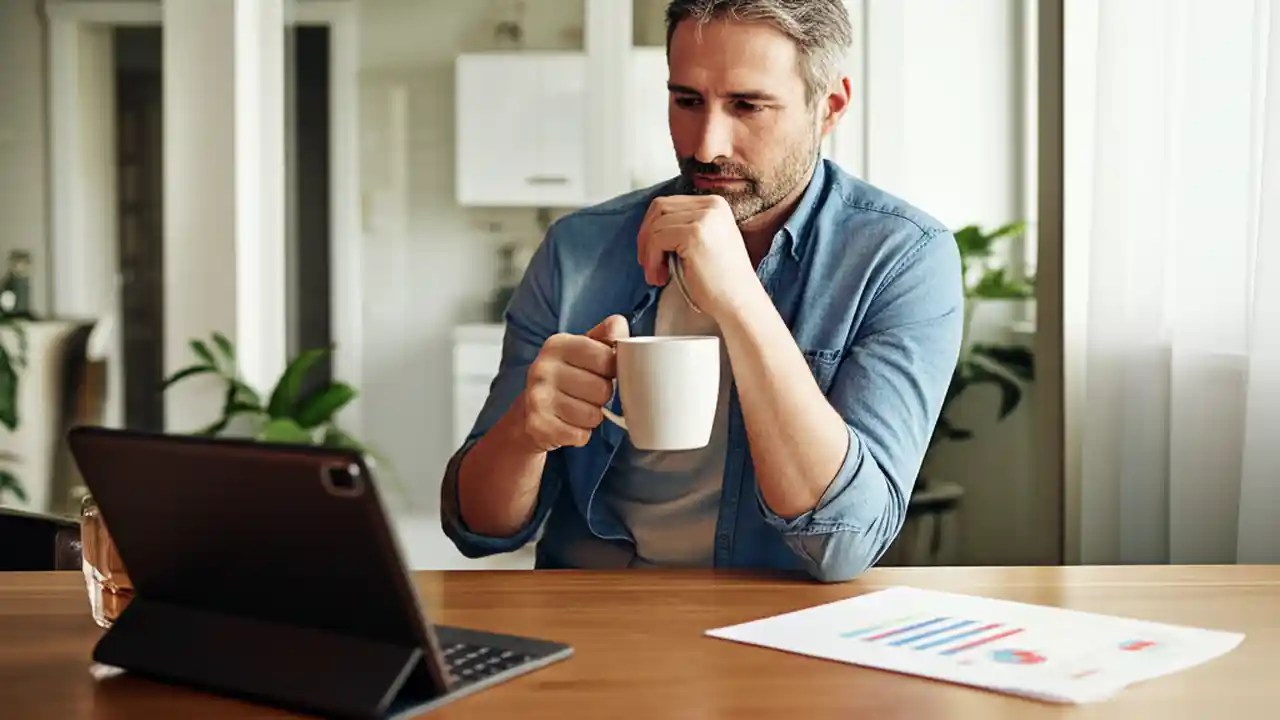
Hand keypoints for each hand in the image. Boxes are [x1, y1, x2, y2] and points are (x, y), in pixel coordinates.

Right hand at [519, 315, 629, 451]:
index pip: (606, 358)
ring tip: (577, 409)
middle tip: (588, 394)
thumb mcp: (583, 350)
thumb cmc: (565, 377)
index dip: (612, 370)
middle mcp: (542, 368)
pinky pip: (581, 435)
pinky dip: (581, 434)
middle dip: (602, 396)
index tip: (603, 372)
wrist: (529, 412)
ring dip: (592, 417)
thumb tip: (619, 325)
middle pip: (603, 390)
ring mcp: (537, 398)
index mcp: (557, 345)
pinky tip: (568, 424)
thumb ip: (606, 336)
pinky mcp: (538, 426)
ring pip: (593, 416)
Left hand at [636, 194, 759, 319]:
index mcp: (715, 204)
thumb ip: (683, 227)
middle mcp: (712, 205)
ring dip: (648, 254)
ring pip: (656, 226)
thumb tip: (648, 227)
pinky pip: (657, 240)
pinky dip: (652, 261)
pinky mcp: (694, 234)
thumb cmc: (719, 281)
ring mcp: (704, 217)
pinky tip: (659, 278)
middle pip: (659, 208)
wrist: (738, 302)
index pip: (669, 203)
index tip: (650, 253)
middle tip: (647, 264)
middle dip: (646, 236)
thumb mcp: (704, 242)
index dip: (652, 227)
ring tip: (657, 277)